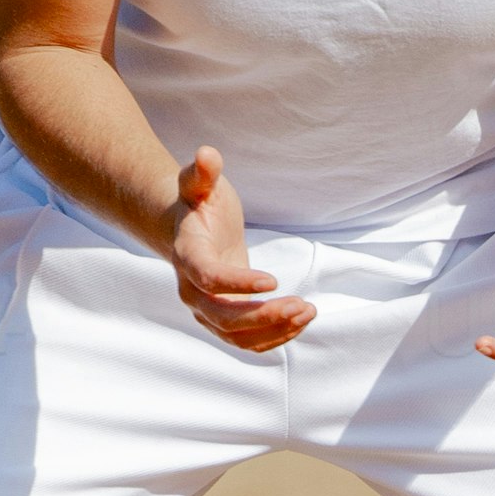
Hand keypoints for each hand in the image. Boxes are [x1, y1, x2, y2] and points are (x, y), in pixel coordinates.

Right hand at [168, 148, 311, 357]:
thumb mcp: (200, 184)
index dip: (238, 283)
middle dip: (262, 316)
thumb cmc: (199, 204)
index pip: (208, 278)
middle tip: (302, 304)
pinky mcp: (222, 321)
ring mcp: (205, 310)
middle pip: (221, 316)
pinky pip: (246, 341)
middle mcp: (191, 289)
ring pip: (235, 336)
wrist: (188, 231)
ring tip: (308, 312)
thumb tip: (207, 154)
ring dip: (273, 330)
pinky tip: (300, 322)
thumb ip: (202, 172)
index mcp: (187, 255)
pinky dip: (273, 338)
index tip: (273, 281)